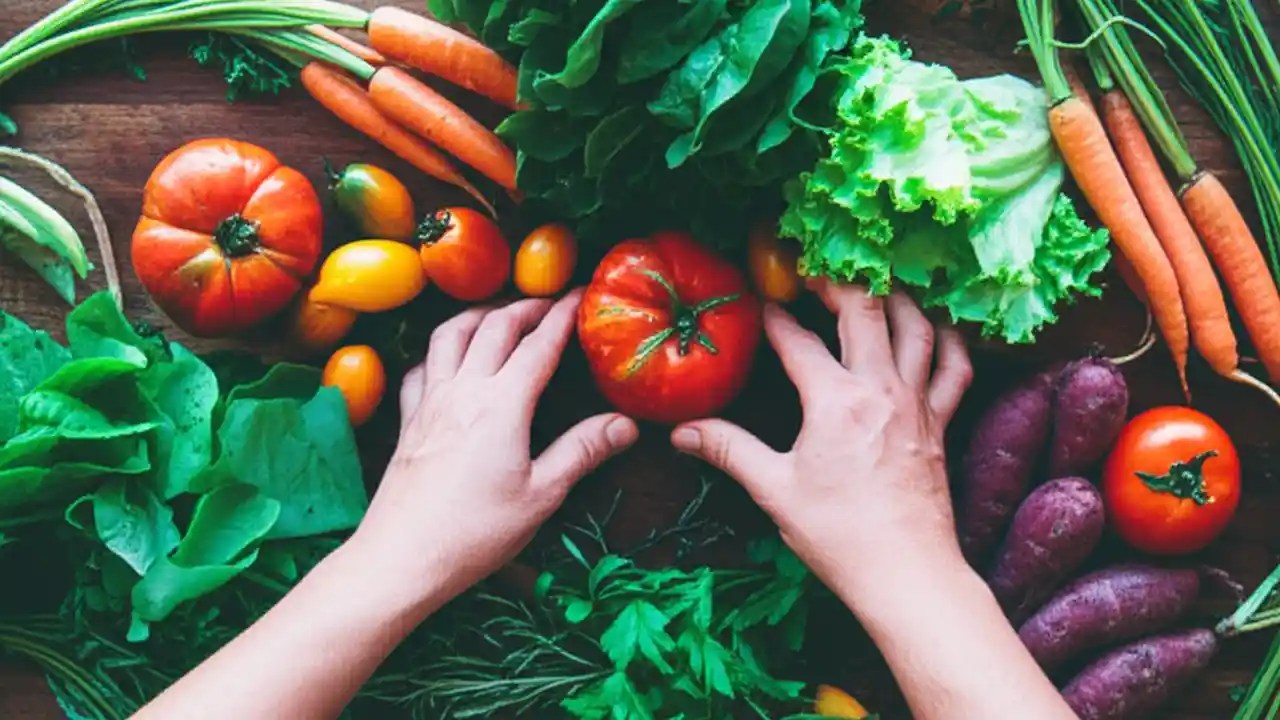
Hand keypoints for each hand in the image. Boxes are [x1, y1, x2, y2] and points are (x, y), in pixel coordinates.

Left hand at [351, 291, 638, 601]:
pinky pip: (421, 367)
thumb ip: (582, 451)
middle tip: (550, 302)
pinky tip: (447, 359)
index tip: (582, 295)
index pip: (539, 344)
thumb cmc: (476, 533)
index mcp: (502, 404)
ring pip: (451, 334)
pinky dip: (439, 349)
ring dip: (480, 314)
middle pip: (495, 326)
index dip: (563, 315)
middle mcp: (463, 390)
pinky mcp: (407, 420)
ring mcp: (429, 402)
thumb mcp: (542, 495)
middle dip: (526, 306)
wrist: (401, 558)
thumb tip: (626, 423)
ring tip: (500, 313)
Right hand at [671, 281, 972, 603]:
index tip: (756, 300)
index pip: (797, 341)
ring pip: (916, 326)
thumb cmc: (840, 535)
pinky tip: (935, 328)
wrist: (907, 572)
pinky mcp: (941, 422)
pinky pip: (955, 367)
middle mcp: (881, 389)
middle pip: (864, 309)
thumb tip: (681, 433)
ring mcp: (917, 402)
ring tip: (870, 283)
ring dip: (893, 296)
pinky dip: (947, 340)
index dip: (773, 316)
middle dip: (835, 280)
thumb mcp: (774, 489)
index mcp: (835, 401)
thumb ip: (728, 450)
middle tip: (811, 271)